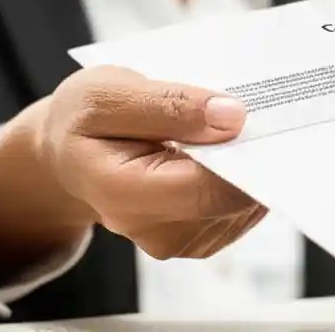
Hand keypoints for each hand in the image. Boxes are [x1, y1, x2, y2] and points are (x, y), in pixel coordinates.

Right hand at [0, 66, 264, 281]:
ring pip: (247, 204)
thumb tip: (232, 117)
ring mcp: (182, 241)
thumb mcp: (108, 93)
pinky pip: (244, 207)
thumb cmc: (86, 119)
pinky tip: (224, 148)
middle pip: (236, 200)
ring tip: (226, 127)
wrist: (70, 153)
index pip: (211, 190)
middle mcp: (157, 231)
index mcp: (125, 194)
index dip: (247, 154)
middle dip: (253, 152)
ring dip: (249, 162)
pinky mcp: (201, 236)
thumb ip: (170, 104)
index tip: (264, 116)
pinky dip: (244, 174)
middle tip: (256, 109)